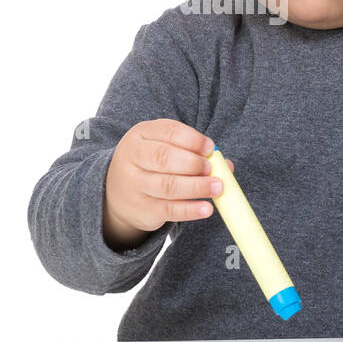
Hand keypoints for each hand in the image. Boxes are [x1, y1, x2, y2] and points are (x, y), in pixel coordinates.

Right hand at [103, 119, 229, 247]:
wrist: (117, 193)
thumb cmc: (149, 165)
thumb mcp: (163, 148)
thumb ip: (192, 152)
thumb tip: (225, 164)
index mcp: (141, 135)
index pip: (168, 131)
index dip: (192, 140)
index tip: (210, 148)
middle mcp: (132, 157)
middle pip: (164, 158)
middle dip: (193, 163)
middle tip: (212, 169)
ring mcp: (134, 184)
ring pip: (168, 185)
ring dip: (197, 187)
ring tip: (217, 188)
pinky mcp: (142, 208)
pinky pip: (169, 209)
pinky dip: (190, 210)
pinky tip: (206, 208)